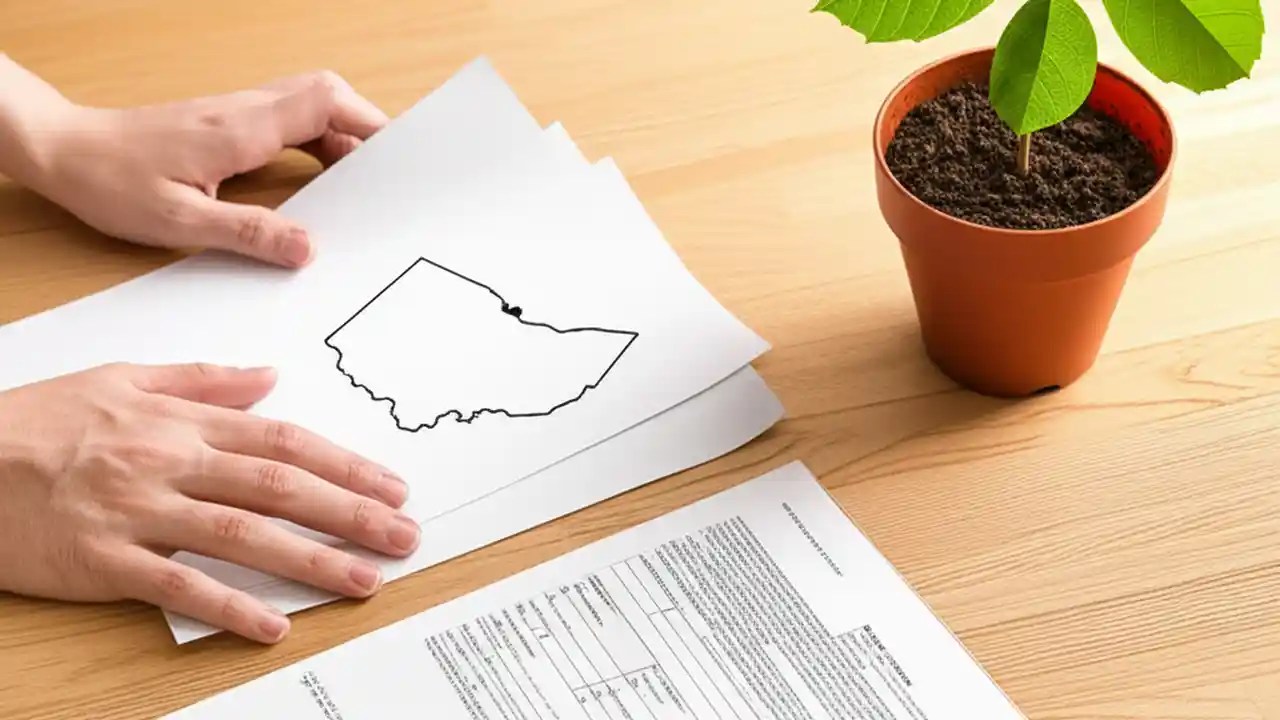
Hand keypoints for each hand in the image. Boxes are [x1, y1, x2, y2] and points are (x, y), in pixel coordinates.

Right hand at [0, 362, 420, 643]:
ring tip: (364, 579)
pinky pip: (177, 586)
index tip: (391, 486)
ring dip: (311, 559)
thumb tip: (270, 378)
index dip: (346, 465)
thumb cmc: (39, 420)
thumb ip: (204, 380)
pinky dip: (229, 606)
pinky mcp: (104, 560)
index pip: (283, 442)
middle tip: (404, 534)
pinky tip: (273, 626)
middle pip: (280, 486)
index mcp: (180, 421)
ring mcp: (139, 512)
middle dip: (351, 512)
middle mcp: (170, 462)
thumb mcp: (123, 378)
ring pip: (243, 534)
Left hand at [10, 63, 386, 266]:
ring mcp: (235, 112)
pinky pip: (287, 116)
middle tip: (384, 171)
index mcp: (240, 131)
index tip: (395, 156)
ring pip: (309, 101)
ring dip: (341, 131)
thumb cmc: (111, 182)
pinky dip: (316, 137)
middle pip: (326, 93)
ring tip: (358, 178)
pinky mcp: (226, 121)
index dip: (368, 123)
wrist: (66, 151)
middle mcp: (243, 111)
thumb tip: (307, 248)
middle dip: (365, 125)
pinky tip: (317, 173)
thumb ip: (249, 233)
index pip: (325, 103)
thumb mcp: (180, 221)